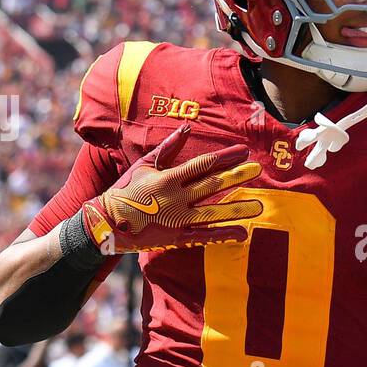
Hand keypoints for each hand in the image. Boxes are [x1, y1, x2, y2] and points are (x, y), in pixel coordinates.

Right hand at [81, 126, 263, 253]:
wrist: (106, 223)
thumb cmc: (126, 190)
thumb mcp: (144, 165)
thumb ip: (168, 148)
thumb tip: (186, 129)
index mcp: (168, 178)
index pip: (203, 164)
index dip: (225, 157)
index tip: (244, 150)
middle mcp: (176, 198)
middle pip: (212, 185)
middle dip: (237, 176)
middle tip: (258, 169)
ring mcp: (178, 220)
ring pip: (213, 213)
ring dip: (237, 208)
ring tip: (259, 205)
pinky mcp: (177, 238)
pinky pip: (205, 237)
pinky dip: (224, 234)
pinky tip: (242, 232)